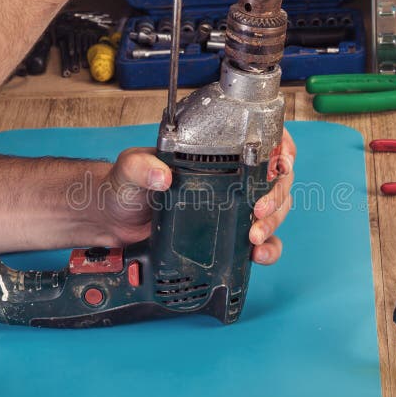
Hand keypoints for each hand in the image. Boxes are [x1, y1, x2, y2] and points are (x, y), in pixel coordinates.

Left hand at [98, 129, 295, 264]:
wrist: (113, 222)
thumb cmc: (125, 187)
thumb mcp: (130, 169)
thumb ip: (141, 166)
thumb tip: (161, 175)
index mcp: (214, 153)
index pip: (263, 142)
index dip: (282, 149)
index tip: (281, 162)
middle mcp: (230, 178)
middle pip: (275, 181)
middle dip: (276, 196)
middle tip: (259, 211)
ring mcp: (231, 207)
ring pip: (274, 211)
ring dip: (273, 223)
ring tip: (255, 237)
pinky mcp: (227, 235)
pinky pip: (260, 241)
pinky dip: (267, 248)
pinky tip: (259, 255)